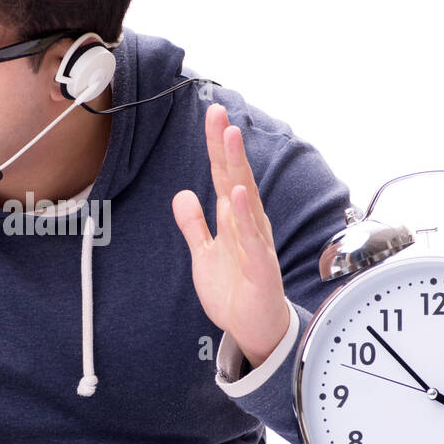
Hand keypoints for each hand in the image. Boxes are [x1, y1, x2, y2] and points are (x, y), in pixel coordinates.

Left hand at [172, 103, 289, 367]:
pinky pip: (251, 239)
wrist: (254, 329)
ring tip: (230, 138)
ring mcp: (256, 244)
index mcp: (234, 219)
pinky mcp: (260, 267)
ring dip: (238, 168)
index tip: (212, 116)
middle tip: (219, 113)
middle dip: (226, 146)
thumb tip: (182, 195)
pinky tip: (236, 195)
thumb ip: (195, 225)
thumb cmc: (235, 290)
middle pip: (236, 178)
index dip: (217, 147)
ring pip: (246, 199)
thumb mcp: (205, 254)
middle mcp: (248, 225)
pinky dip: (244, 217)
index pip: (223, 176)